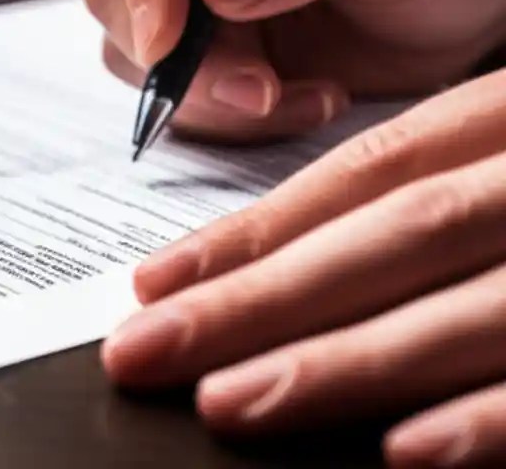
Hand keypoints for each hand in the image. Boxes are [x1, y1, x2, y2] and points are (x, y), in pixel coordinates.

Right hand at [79, 0, 505, 141]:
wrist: (470, 2)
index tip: (170, 36)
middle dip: (177, 53)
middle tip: (257, 86)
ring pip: (134, 54)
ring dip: (211, 95)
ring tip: (306, 94)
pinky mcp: (202, 55)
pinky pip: (177, 100)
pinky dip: (235, 120)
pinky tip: (307, 101)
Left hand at [102, 68, 505, 466]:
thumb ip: (433, 199)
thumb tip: (279, 268)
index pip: (369, 171)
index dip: (256, 230)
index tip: (151, 282)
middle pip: (392, 233)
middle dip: (258, 300)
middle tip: (142, 353)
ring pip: (467, 306)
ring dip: (338, 361)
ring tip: (227, 402)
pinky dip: (488, 419)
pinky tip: (406, 454)